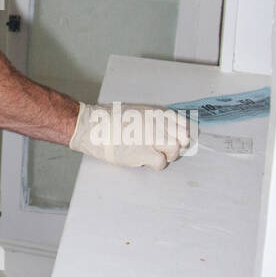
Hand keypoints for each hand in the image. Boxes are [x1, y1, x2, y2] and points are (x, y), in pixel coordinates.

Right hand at [68, 101, 192, 169]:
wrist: (93, 127)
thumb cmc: (108, 120)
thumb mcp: (135, 112)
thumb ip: (152, 119)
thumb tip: (165, 130)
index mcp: (154, 112)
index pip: (182, 122)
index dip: (182, 133)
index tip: (178, 138)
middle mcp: (157, 123)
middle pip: (182, 137)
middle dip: (177, 145)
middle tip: (166, 149)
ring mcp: (152, 137)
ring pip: (175, 150)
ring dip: (168, 155)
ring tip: (155, 155)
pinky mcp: (144, 152)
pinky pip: (162, 163)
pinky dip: (156, 164)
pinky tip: (146, 160)